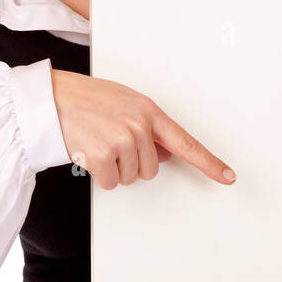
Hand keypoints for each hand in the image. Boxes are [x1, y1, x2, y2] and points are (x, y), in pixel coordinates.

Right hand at [50, 68, 235, 190]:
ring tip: (97, 142)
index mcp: (150, 112)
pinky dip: (99, 175)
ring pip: (131, 178)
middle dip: (133, 163)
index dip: (209, 163)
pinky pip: (111, 183)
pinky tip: (88, 152)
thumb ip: (148, 125)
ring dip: (114, 168)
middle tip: (111, 141)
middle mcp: (140, 126)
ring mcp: (122, 141)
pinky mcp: (103, 156)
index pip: (186, 143)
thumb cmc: (88, 99)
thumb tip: (164, 153)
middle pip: (151, 169)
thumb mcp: (125, 103)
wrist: (53, 98)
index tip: (228, 177)